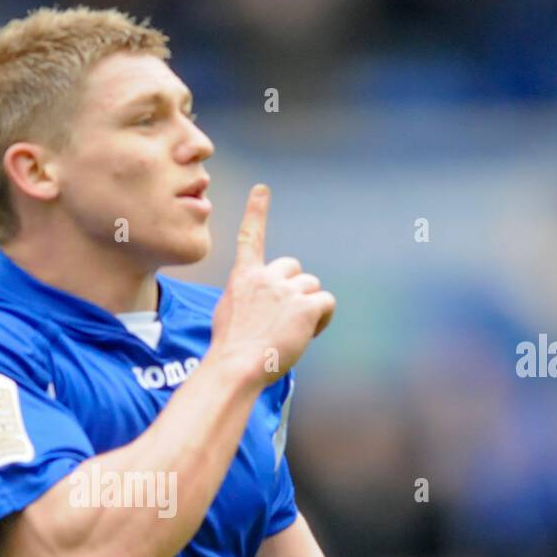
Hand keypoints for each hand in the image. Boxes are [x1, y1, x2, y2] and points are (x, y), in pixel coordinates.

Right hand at [211, 183, 335, 387]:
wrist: (236, 366)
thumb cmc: (230, 349)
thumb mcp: (229, 313)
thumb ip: (247, 298)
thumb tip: (261, 305)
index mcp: (243, 277)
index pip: (250, 238)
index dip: (256, 212)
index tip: (262, 190)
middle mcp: (265, 277)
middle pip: (294, 269)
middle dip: (295, 290)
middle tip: (284, 319)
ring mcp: (286, 290)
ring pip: (312, 288)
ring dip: (308, 308)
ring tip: (291, 333)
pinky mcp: (305, 306)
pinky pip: (326, 303)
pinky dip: (322, 318)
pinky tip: (307, 334)